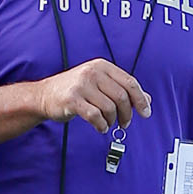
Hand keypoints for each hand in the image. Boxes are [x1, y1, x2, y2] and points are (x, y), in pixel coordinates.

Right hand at [37, 59, 151, 133]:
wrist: (44, 95)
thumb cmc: (75, 91)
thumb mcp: (100, 85)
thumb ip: (122, 90)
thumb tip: (147, 100)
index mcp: (102, 66)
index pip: (130, 83)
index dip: (141, 100)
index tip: (146, 113)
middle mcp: (92, 72)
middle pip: (122, 96)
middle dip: (127, 114)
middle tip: (124, 123)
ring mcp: (81, 85)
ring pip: (110, 108)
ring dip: (112, 121)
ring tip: (107, 123)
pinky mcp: (72, 100)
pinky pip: (95, 116)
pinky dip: (101, 125)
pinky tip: (99, 127)